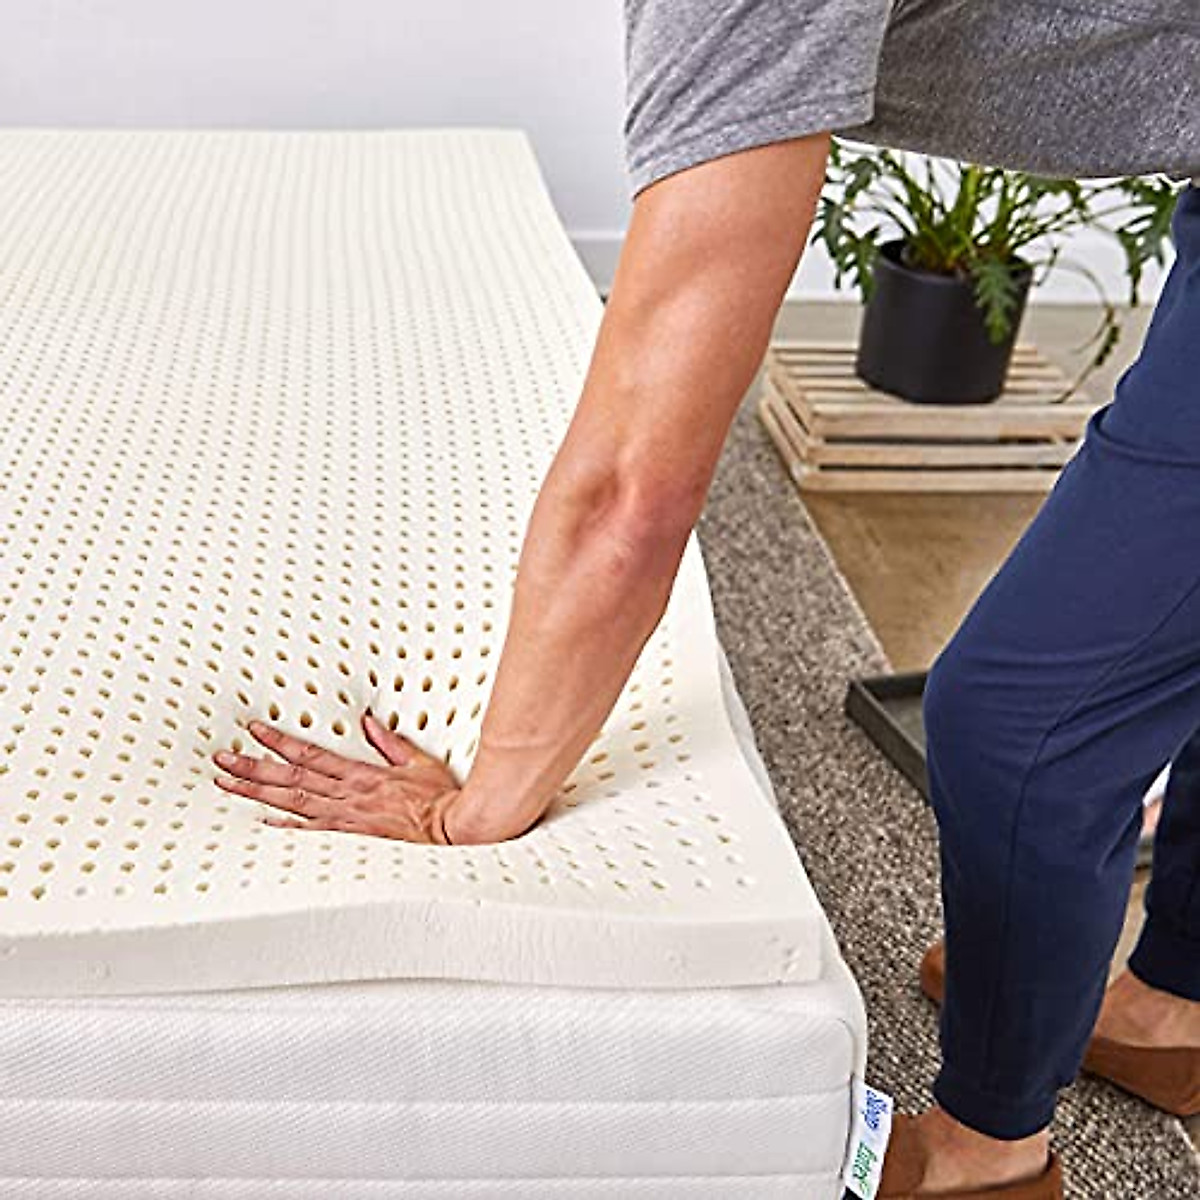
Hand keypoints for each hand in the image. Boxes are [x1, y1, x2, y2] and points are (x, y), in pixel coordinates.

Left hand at [212, 711, 463, 842]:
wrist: (453, 829)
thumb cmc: (439, 802)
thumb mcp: (418, 763)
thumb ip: (390, 743)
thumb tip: (369, 722)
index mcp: (362, 774)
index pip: (311, 753)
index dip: (279, 741)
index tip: (254, 730)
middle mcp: (347, 795)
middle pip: (290, 777)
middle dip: (253, 767)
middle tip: (222, 759)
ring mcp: (346, 819)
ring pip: (292, 802)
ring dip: (257, 793)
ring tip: (227, 785)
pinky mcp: (351, 841)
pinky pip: (310, 834)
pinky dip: (284, 827)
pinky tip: (260, 823)